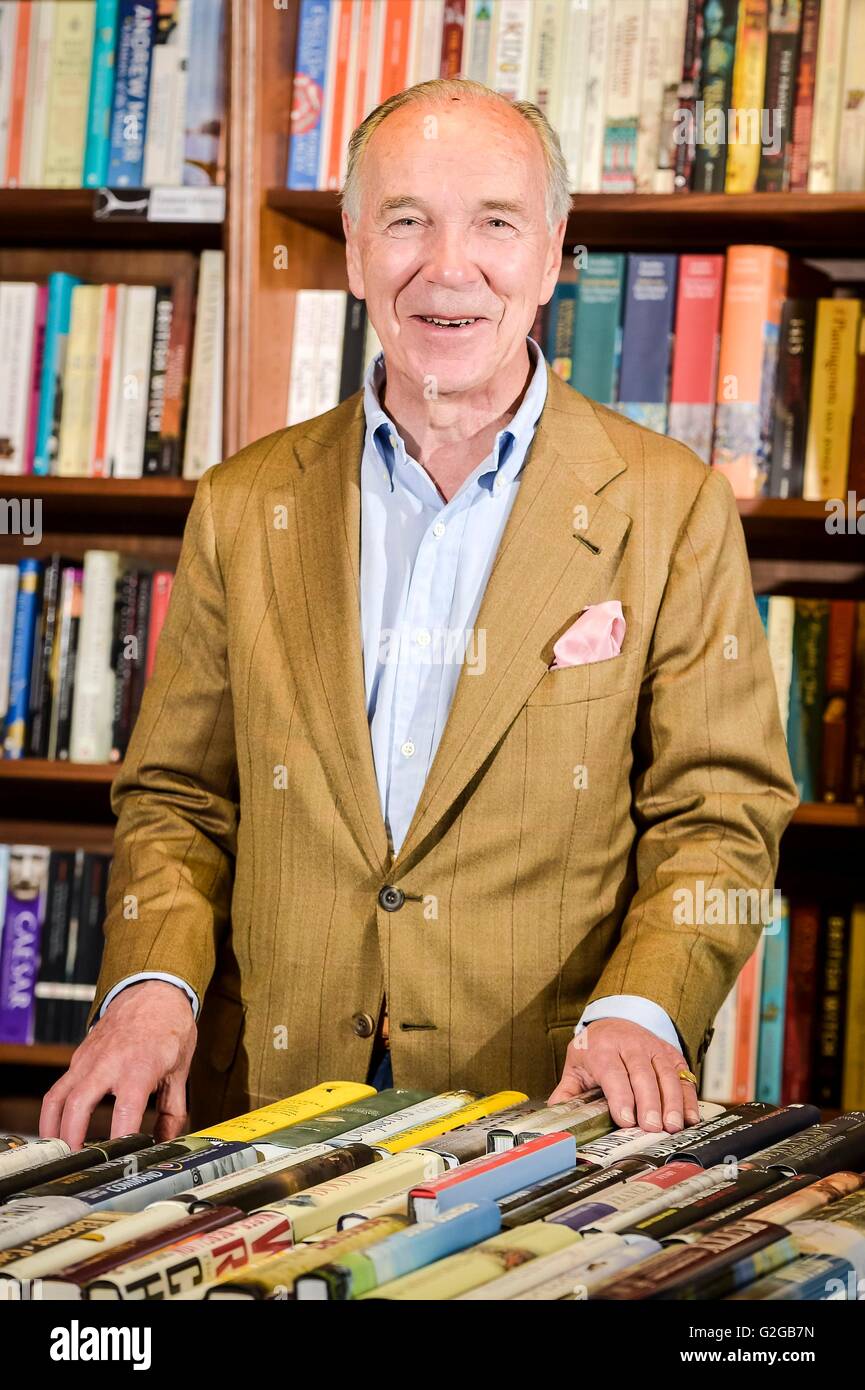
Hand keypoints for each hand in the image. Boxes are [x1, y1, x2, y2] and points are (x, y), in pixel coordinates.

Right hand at [39, 981, 196, 1149]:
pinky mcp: (79, 1058)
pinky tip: (58, 1130)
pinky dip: (54, 1112)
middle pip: (79, 1105)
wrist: (154, 991)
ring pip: (59, 1098)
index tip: (121, 1160)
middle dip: (73, 1139)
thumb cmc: (169, 1027)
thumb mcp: (180, 1071)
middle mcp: (109, 1063)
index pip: (125, 1112)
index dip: (120, 1140)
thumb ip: (172, 1111)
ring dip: (55, 1129)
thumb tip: (166, 1141)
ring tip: (62, 1154)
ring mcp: (89, 1059)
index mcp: (139, 1067)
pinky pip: (58, 1088)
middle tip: (79, 1163)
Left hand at [548, 1018, 700, 1132]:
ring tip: (672, 1126)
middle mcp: (630, 1044)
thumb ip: (568, 1091)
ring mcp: (653, 1048)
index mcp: (602, 1048)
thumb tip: (556, 1115)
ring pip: (665, 1074)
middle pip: (642, 1073)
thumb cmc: (595, 1049)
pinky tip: (690, 1117)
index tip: (626, 1119)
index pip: (613, 1072)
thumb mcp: (576, 1064)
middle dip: (649, 1102)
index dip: (621, 1096)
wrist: (616, 1021)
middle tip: (652, 1127)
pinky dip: (688, 1097)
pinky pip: (682, 1075)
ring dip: (672, 1101)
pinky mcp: (671, 1054)